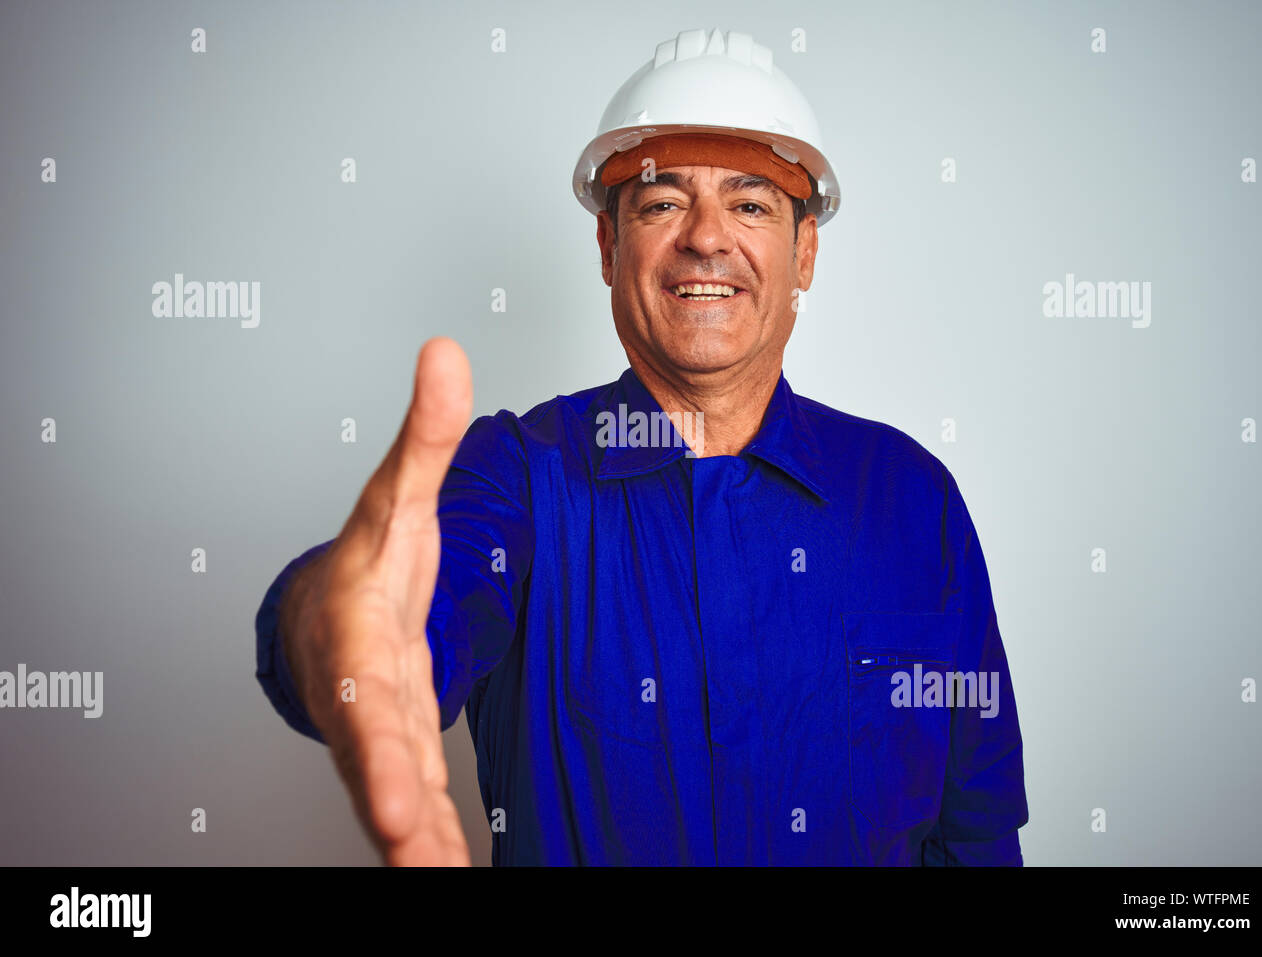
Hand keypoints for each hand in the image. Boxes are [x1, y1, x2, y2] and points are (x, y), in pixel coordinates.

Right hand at [287, 337, 473, 865]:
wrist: (328, 612)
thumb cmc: (364, 559)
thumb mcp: (397, 494)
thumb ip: (427, 433)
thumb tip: (445, 350)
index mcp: (361, 640)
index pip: (369, 698)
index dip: (379, 751)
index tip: (400, 804)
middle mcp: (364, 699)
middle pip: (376, 768)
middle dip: (394, 819)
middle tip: (419, 859)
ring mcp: (383, 737)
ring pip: (397, 802)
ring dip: (419, 849)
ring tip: (447, 885)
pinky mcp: (404, 758)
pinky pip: (419, 809)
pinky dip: (435, 848)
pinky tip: (459, 875)